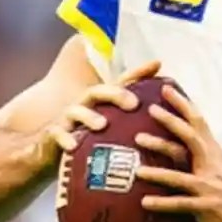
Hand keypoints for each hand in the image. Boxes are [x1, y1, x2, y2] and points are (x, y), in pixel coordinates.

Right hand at [39, 60, 160, 192]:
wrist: (53, 157)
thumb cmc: (90, 143)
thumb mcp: (114, 132)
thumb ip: (136, 123)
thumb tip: (168, 116)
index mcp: (102, 103)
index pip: (121, 83)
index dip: (139, 73)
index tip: (158, 64)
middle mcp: (85, 105)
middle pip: (99, 91)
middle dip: (115, 94)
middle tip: (133, 103)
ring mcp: (68, 119)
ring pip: (76, 111)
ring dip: (89, 116)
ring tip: (102, 125)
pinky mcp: (53, 135)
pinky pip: (56, 134)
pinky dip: (64, 139)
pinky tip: (72, 146)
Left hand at [136, 85, 221, 221]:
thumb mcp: (216, 169)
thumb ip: (199, 153)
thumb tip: (177, 136)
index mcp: (214, 153)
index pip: (198, 122)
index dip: (183, 104)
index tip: (165, 88)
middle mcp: (213, 166)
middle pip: (191, 138)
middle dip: (171, 123)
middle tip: (150, 111)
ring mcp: (210, 187)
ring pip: (180, 175)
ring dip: (157, 172)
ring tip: (136, 171)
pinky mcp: (206, 207)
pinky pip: (180, 204)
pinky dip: (162, 203)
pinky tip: (145, 203)